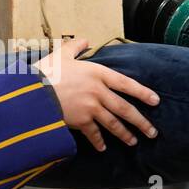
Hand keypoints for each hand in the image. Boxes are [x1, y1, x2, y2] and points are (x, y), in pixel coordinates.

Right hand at [35, 38, 159, 152]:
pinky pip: (94, 134)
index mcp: (97, 73)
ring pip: (114, 123)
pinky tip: (103, 148)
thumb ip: (75, 47)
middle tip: (152, 132)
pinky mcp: (81, 121)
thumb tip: (84, 40)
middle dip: (140, 122)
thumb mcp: (61, 54)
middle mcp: (99, 92)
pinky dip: (99, 142)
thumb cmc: (46, 71)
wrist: (33, 92)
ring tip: (133, 142)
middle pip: (125, 108)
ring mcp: (91, 108)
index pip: (126, 83)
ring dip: (125, 134)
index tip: (155, 101)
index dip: (142, 93)